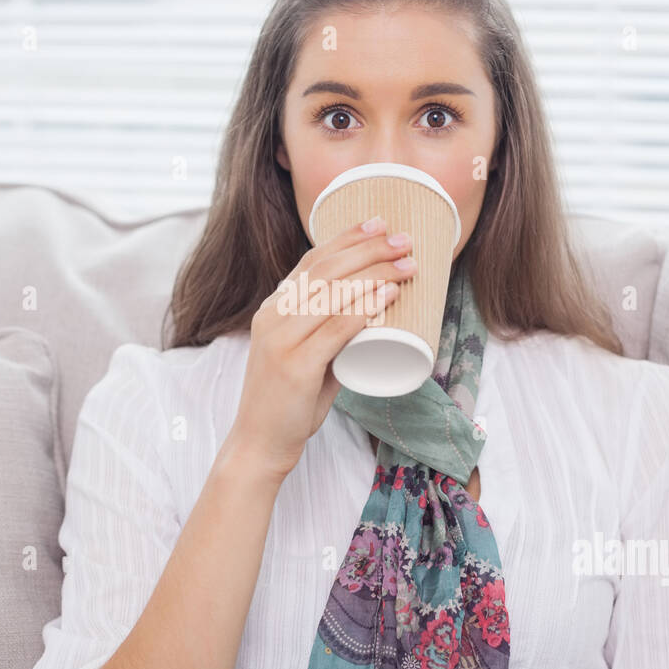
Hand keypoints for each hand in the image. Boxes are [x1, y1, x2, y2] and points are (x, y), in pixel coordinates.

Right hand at [227, 216, 416, 479]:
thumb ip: (334, 337)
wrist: (260, 443)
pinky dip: (364, 308)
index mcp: (273, 309)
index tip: (379, 224)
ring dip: (375, 273)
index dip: (346, 238)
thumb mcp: (309, 358)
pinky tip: (387, 295)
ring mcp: (281, 340)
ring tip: (407, 264)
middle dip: (370, 249)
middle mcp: (272, 316)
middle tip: (405, 240)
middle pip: (326, 269)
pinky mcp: (294, 365)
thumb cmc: (289, 402)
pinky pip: (335, 328)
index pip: (311, 261)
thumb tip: (374, 318)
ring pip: (333, 293)